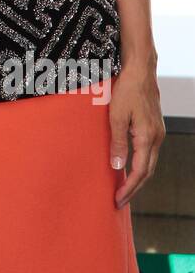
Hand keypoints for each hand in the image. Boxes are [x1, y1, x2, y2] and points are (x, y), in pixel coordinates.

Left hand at [107, 63, 163, 207]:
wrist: (140, 71)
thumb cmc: (126, 90)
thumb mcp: (116, 116)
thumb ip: (117, 143)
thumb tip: (118, 167)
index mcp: (147, 137)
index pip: (140, 171)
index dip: (129, 188)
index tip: (117, 199)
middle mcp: (156, 137)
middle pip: (148, 171)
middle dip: (134, 188)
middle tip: (119, 201)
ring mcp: (158, 133)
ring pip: (150, 163)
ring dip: (138, 178)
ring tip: (124, 189)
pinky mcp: (155, 127)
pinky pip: (149, 153)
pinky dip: (141, 165)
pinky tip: (130, 167)